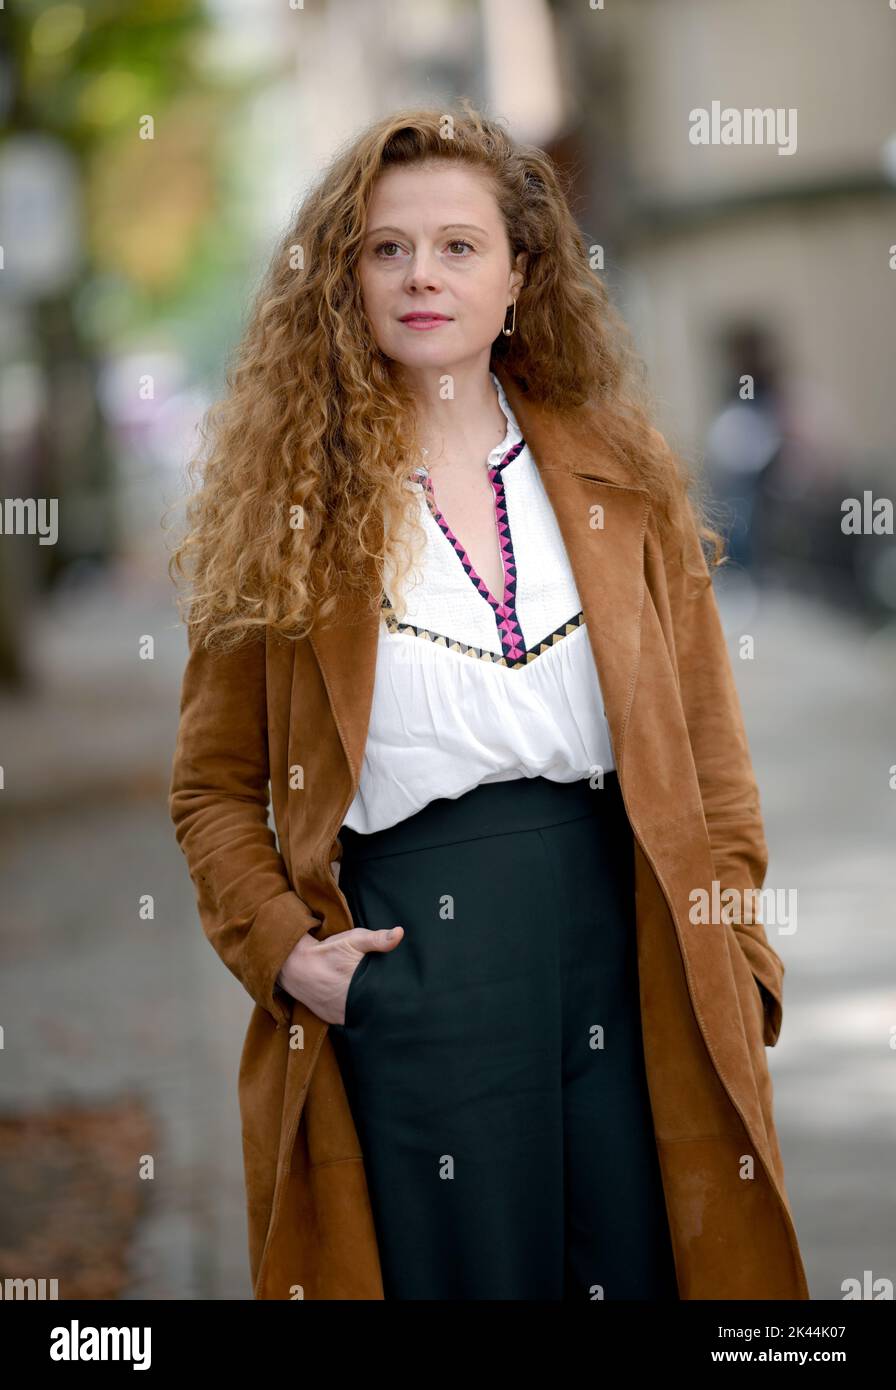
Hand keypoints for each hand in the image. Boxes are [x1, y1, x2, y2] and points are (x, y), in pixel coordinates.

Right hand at [276, 925, 404, 1024]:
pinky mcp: (332, 1020)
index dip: (397, 996)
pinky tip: (361, 1006)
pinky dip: (356, 1014)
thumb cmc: (326, 951)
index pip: (387, 1001)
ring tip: (378, 1001)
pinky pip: (350, 1021)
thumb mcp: (353, 940)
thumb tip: (400, 933)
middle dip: (385, 1004)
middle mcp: (350, 1009)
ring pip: (363, 1018)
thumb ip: (378, 939)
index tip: (403, 991)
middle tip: (392, 995)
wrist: (294, 965)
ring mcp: (340, 1018)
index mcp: (360, 991)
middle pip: (376, 1011)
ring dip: (370, 1011)